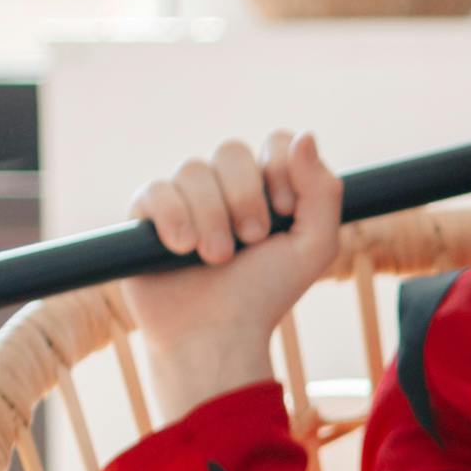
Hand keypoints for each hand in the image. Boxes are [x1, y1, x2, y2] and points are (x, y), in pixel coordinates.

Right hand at [129, 132, 343, 417]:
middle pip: (231, 150)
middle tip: (251, 241)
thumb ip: (322, 192)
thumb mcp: (314, 247)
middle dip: (245, 197)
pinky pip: (156, 189)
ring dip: (211, 216)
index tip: (285, 213)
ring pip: (193, 169)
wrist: (215, 335)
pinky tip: (180, 248)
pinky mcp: (147, 214)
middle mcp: (224, 186)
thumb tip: (305, 135)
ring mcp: (184, 198)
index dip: (280, 169)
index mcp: (267, 187)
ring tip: (215, 258)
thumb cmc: (265, 294)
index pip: (275, 142)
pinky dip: (173, 217)